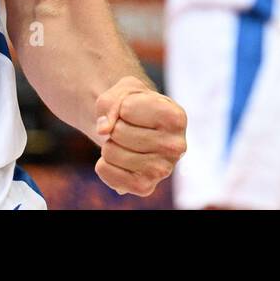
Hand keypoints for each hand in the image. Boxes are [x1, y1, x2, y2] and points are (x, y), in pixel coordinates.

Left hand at [93, 76, 186, 196]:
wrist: (136, 128)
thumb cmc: (133, 105)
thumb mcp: (122, 92)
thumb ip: (110, 104)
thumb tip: (103, 130)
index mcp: (176, 118)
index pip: (126, 109)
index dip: (121, 107)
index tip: (133, 110)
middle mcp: (176, 147)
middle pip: (118, 132)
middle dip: (115, 127)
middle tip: (129, 129)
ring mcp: (163, 170)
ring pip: (110, 152)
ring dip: (109, 145)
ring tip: (126, 144)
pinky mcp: (145, 188)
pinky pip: (105, 171)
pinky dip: (103, 163)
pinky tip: (121, 161)